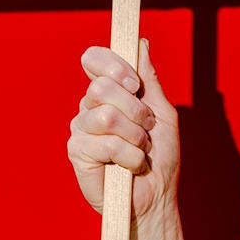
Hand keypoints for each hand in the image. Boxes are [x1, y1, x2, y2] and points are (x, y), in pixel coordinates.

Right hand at [66, 42, 193, 239]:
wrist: (157, 196)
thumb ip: (149, 80)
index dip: (112, 65)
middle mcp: (90, 107)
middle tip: (146, 129)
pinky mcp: (77, 154)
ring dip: (134, 136)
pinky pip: (104, 144)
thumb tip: (140, 43)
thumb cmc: (160, 157)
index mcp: (109, 93)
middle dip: (135, 109)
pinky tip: (131, 166)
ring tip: (141, 150)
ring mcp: (81, 129)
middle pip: (100, 86)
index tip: (134, 84)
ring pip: (104, 115)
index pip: (94, 59)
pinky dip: (129, 156)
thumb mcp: (162, 113)